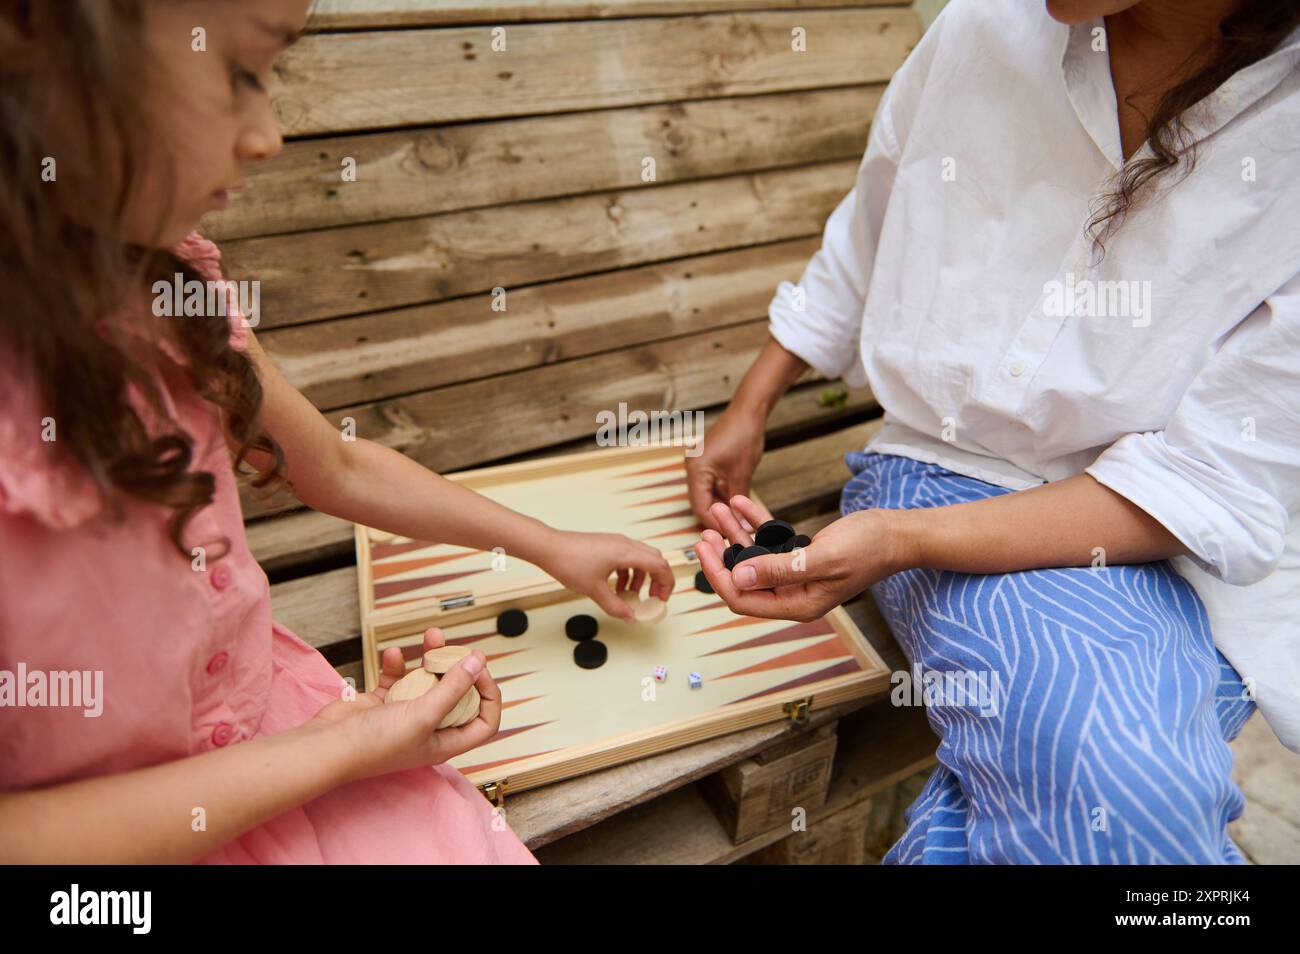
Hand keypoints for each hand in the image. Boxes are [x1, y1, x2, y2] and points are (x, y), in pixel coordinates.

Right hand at [310, 627, 501, 782]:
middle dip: (460, 669)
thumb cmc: (375, 743)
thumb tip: (479, 663)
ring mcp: (406, 716)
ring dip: (431, 658)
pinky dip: (398, 665)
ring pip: (429, 682)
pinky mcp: (384, 703)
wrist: (328, 746)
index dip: (489, 695)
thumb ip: (453, 688)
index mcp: (445, 742)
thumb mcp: (423, 714)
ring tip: (432, 635)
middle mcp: (429, 730)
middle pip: (458, 696)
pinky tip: (393, 655)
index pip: (483, 721)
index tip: (479, 670)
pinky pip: (399, 678)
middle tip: (457, 648)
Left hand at [538, 530, 675, 622]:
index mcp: (626, 553)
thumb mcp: (594, 590)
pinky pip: (627, 558)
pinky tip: (616, 588)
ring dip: (641, 578)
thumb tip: (630, 617)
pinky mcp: (607, 545)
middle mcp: (625, 544)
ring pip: (640, 559)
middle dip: (658, 580)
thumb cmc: (570, 563)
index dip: (666, 584)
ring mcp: (616, 543)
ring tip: (630, 596)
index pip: (660, 565)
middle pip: (655, 559)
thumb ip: (615, 606)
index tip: (661, 600)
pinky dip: (628, 573)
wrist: (548, 547)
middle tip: (652, 598)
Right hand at [686, 406, 765, 531]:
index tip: (731, 533)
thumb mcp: (742, 474)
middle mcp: (693, 468)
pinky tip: (737, 501)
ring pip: (707, 494)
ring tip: (739, 518)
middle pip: (701, 502)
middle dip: (718, 516)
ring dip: (722, 506)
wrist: (748, 411)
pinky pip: (712, 484)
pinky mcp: (708, 461)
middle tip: (736, 528)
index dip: (715, 523)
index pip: (700, 508)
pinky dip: (723, 494)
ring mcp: (699, 464)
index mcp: (696, 470)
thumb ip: (738, 500)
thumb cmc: (744, 436)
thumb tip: (741, 524)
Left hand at [697, 494, 904, 621]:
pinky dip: (755, 524)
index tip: (704, 549)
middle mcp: (794, 594)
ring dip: (735, 535)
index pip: (743, 599)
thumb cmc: (867, 548)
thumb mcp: (821, 558)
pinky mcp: (801, 556)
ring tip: (719, 510)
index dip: (719, 576)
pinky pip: (770, 542)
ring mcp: (797, 576)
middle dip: (722, 556)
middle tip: (704, 531)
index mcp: (798, 605)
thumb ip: (780, 570)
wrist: (896, 534)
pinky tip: (741, 504)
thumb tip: (740, 577)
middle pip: (744, 579)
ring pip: (754, 558)